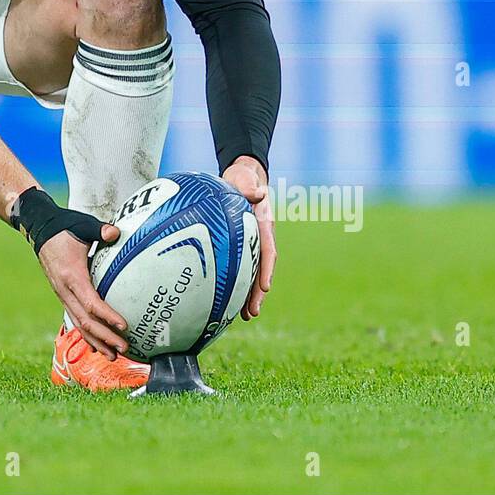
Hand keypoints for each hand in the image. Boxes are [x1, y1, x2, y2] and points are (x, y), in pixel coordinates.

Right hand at [37, 226, 130, 357]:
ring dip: (96, 341)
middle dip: (105, 337)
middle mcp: (65, 289)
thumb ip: (100, 230)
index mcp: (72, 275)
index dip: (107, 316)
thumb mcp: (82, 225)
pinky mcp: (63, 294)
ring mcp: (62, 294)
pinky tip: (98, 345)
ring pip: (79, 324)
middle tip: (124, 347)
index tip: (124, 326)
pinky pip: (75, 318)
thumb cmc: (64, 227)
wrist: (39, 228)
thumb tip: (116, 233)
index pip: (91, 302)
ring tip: (113, 355)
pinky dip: (86, 334)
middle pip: (85, 320)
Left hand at [222, 156, 275, 320]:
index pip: (267, 249)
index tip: (265, 286)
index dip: (266, 269)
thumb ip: (249, 184)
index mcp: (264, 225)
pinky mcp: (240, 245)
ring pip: (251, 272)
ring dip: (249, 294)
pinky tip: (227, 300)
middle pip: (260, 269)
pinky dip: (235, 283)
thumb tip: (257, 191)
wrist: (242, 177)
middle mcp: (260, 238)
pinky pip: (239, 266)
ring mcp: (251, 244)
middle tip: (252, 313)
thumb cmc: (243, 178)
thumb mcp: (246, 178)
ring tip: (245, 316)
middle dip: (257, 292)